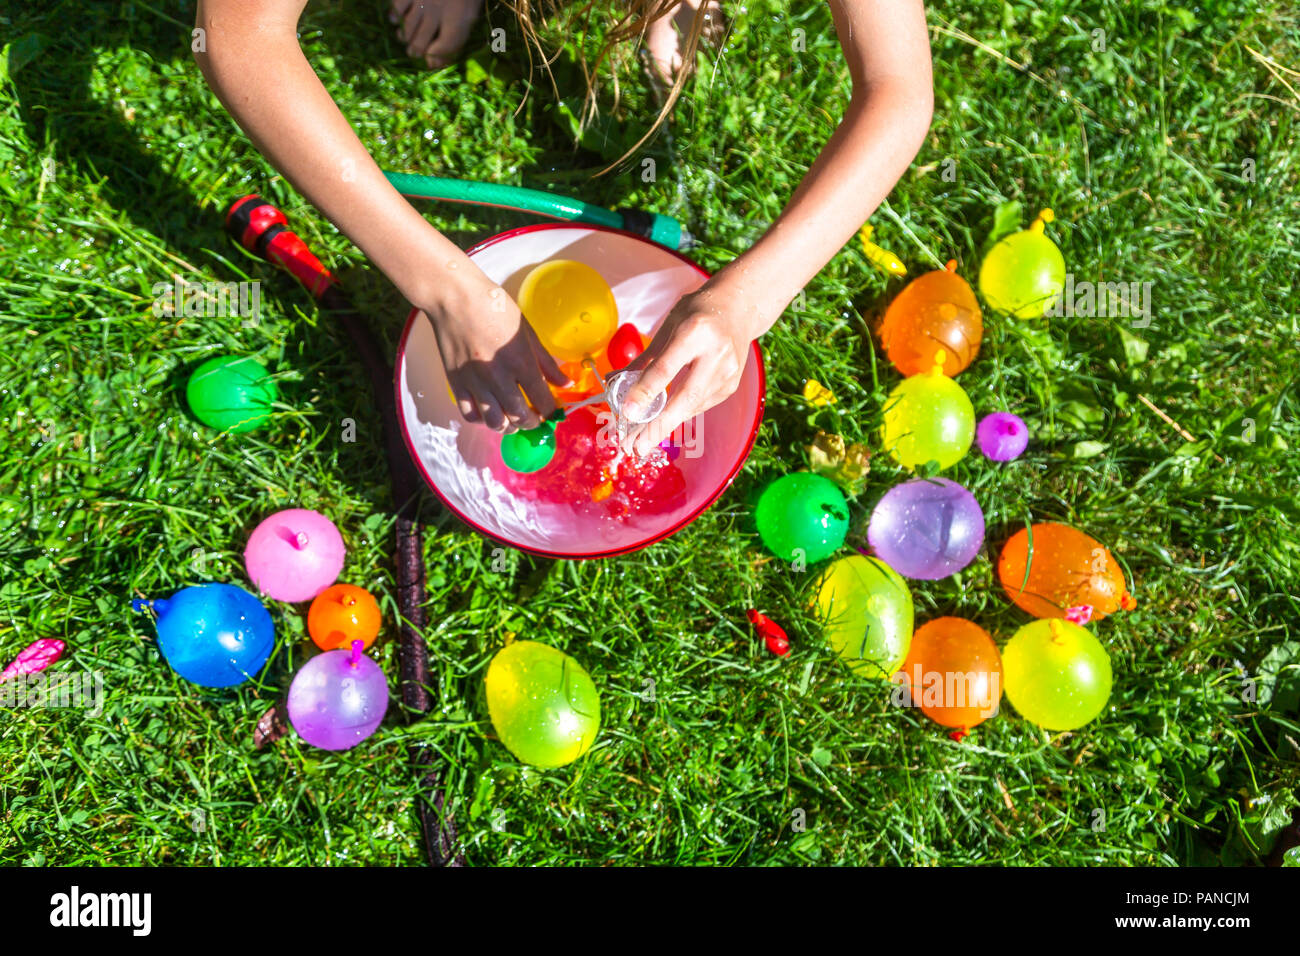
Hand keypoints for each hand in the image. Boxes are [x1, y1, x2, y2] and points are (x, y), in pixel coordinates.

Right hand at [423, 271, 570, 430]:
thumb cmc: (493, 307)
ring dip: (509, 426)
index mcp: (520, 361)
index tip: (553, 412)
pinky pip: (470, 415)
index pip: (542, 400)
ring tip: (513, 418)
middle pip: (520, 417)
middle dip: (532, 422)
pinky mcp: (456, 383)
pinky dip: (483, 420)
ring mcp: (475, 382)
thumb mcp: (526, 331)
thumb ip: (546, 362)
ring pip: (495, 423)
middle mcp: (498, 376)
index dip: (551, 411)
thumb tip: (565, 383)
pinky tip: (490, 412)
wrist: (454, 297)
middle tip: (534, 417)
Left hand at [619, 279, 765, 455]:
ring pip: (692, 406)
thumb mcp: (668, 326)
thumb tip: (615, 382)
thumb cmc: (696, 313)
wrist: (739, 309)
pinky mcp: (730, 386)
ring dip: (664, 426)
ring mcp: (727, 373)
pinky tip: (662, 424)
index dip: (645, 392)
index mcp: (695, 331)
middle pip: (685, 397)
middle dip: (658, 427)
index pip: (667, 367)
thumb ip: (645, 357)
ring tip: (640, 442)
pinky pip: (699, 405)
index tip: (626, 412)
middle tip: (635, 448)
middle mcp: (716, 354)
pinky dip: (679, 415)